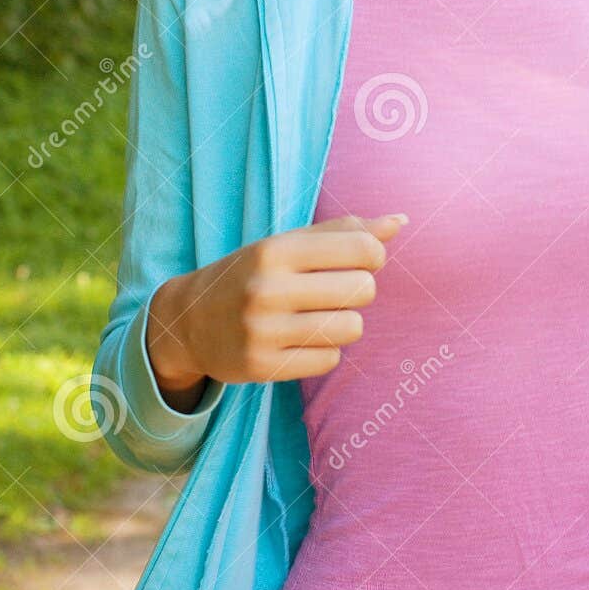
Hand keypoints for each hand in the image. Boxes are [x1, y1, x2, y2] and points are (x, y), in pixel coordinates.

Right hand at [147, 212, 408, 393]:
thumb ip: (343, 231)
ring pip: (351, 328)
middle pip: (362, 289)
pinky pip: (330, 360)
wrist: (188, 322)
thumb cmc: (252, 274)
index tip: (361, 260)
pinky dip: (327, 351)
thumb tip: (400, 221)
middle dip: (360, 290)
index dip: (374, 255)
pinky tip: (303, 341)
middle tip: (338, 291)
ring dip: (346, 323)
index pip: (361, 247)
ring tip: (321, 316)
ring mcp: (263, 331)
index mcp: (276, 251)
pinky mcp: (262, 368)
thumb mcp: (288, 243)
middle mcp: (267, 289)